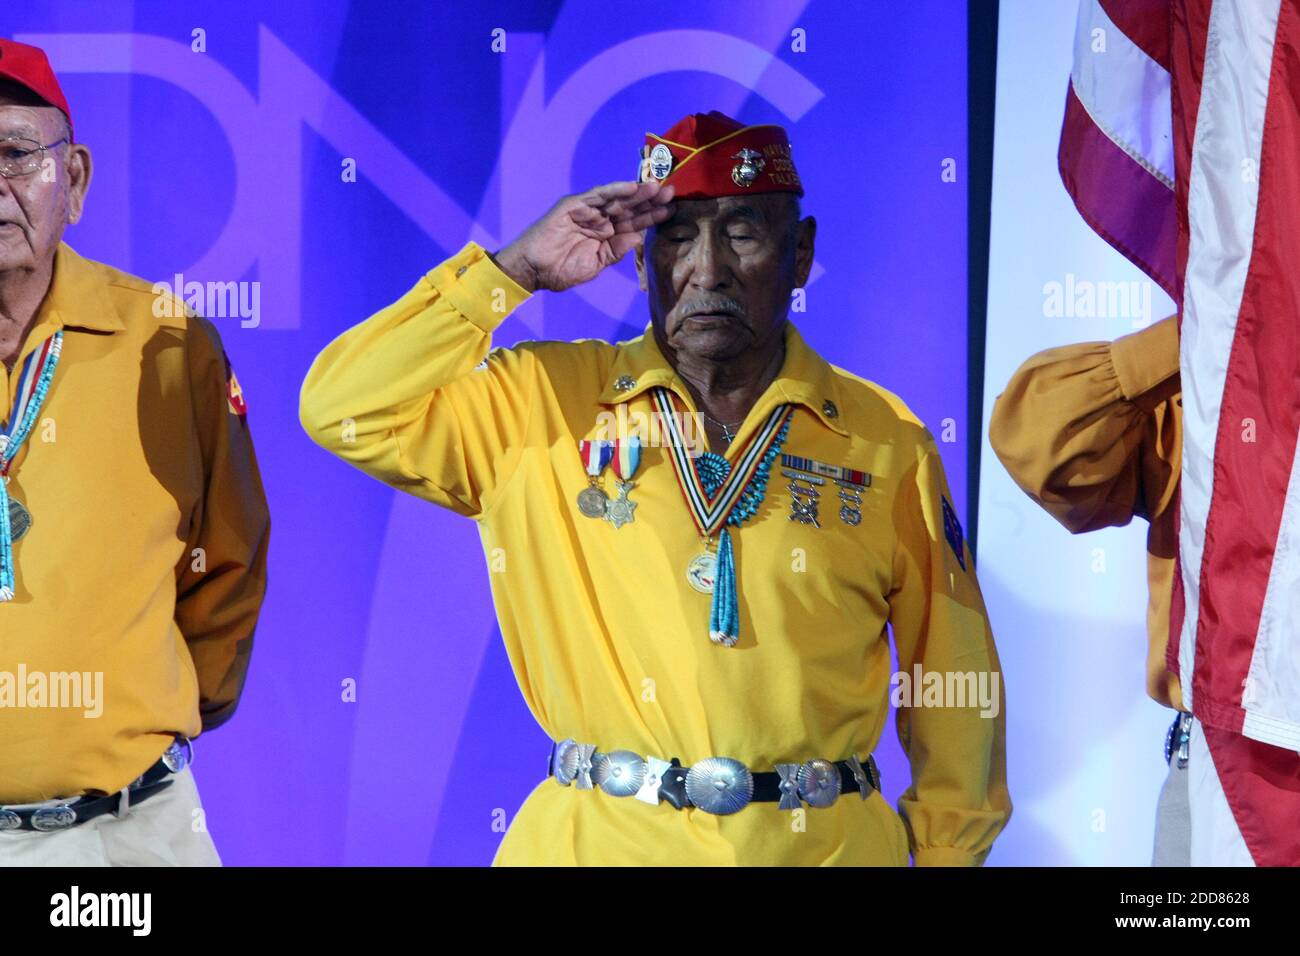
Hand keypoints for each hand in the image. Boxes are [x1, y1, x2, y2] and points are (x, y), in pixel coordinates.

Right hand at [492, 180, 675, 292]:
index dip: (652, 216)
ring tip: (657, 187)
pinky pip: (598, 195)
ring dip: (636, 192)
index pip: (633, 223)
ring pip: (617, 198)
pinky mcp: (575, 204)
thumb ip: (616, 250)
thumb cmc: (561, 270)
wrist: (534, 270)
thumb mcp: (596, 264)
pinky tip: (632, 187)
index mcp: (606, 234)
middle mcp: (600, 219)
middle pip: (630, 207)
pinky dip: (615, 190)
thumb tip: (638, 237)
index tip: (671, 211)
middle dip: (650, 200)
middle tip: (672, 192)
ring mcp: (588, 210)